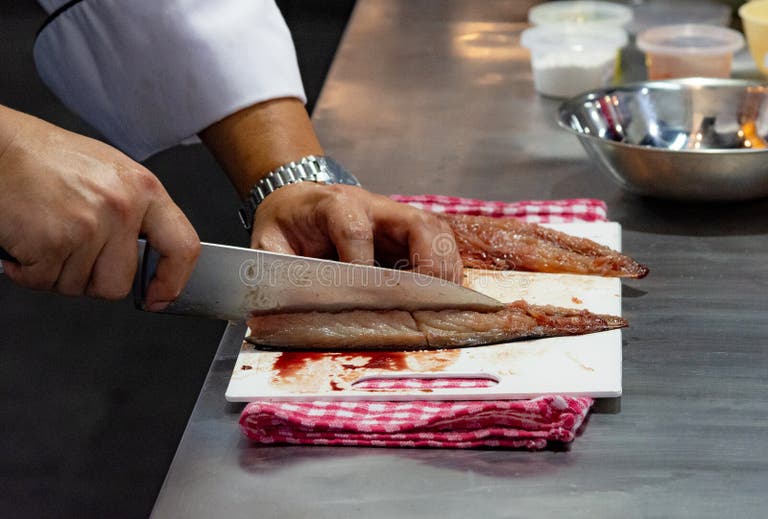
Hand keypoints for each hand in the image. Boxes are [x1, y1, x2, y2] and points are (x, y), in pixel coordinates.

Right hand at [0, 106, 199, 308]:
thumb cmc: (45, 159)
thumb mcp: (110, 174)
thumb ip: (135, 213)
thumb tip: (148, 256)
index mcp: (145, 189)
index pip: (183, 247)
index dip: (173, 281)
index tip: (161, 297)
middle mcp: (122, 207)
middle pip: (119, 282)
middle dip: (91, 279)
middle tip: (69, 251)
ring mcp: (89, 226)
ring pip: (78, 286)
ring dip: (55, 272)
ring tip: (44, 235)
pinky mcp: (54, 242)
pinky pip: (44, 282)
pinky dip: (27, 271)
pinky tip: (24, 241)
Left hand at [250, 182, 462, 283]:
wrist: (297, 201)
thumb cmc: (286, 226)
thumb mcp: (268, 245)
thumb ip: (274, 270)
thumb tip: (285, 308)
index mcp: (332, 206)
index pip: (355, 230)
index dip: (361, 263)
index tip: (363, 296)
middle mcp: (373, 206)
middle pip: (416, 225)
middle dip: (426, 264)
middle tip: (426, 301)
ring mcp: (397, 217)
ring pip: (436, 233)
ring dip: (445, 268)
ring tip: (446, 304)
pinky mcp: (410, 230)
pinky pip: (440, 245)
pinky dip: (448, 270)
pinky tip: (446, 298)